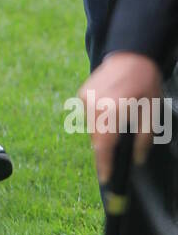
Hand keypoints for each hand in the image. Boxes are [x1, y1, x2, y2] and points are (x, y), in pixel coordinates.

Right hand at [78, 52, 162, 184]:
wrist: (131, 54)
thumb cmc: (145, 82)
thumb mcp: (152, 111)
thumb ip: (144, 138)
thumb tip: (136, 160)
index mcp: (114, 109)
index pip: (105, 145)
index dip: (105, 165)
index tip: (106, 180)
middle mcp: (96, 104)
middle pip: (97, 139)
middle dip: (105, 151)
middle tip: (115, 158)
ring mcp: (86, 98)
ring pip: (92, 129)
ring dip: (102, 134)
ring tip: (118, 124)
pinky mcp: (82, 93)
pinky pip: (89, 117)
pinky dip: (98, 121)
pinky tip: (111, 112)